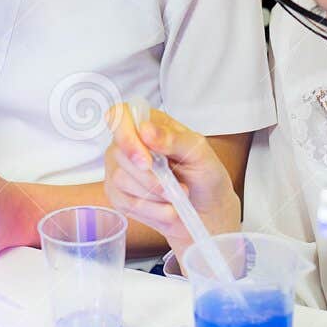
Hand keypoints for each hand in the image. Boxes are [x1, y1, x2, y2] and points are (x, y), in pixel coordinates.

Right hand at [102, 105, 238, 259]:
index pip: (120, 115)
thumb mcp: (200, 153)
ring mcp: (121, 169)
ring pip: (121, 180)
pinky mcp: (119, 195)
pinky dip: (152, 210)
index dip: (126, 136)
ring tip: (177, 196)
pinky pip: (125, 203)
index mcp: (150, 124)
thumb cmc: (205, 176)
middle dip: (151, 176)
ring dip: (155, 194)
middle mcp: (130, 143)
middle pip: (120, 153)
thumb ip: (174, 139)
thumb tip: (146, 130)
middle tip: (177, 186)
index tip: (145, 161)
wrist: (208, 211)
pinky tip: (168, 209)